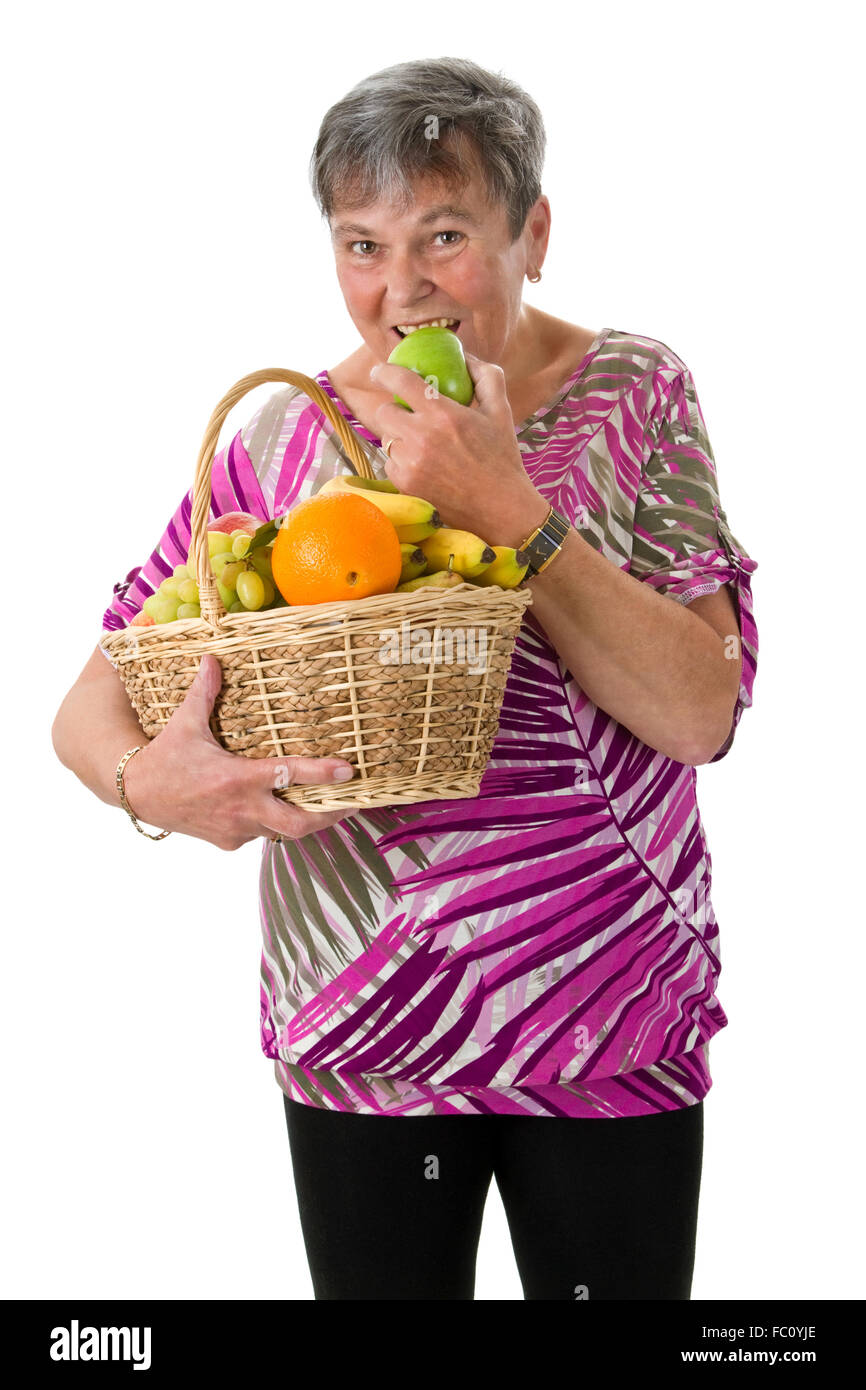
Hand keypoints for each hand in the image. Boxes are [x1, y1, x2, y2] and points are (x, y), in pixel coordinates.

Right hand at [121, 654, 356, 849]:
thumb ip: (205, 692)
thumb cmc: (165, 757)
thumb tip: (213, 658)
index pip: (288, 776)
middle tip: (353, 802)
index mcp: (237, 778)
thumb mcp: (185, 722)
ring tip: (328, 806)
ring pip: (282, 832)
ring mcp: (236, 829)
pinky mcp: (229, 842)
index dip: (322, 774)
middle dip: (330, 816)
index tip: (349, 771)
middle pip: (299, 824)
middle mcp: (241, 808)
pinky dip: (272, 823)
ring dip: (304, 820)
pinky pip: (260, 835)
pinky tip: (279, 809)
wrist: (136, 794)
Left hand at [369, 352, 546, 543]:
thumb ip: (486, 377)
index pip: (401, 381)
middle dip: (394, 410)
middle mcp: (422, 438)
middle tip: (409, 416)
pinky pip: (390, 464)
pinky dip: (402, 463)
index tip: (380, 371)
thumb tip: (466, 356)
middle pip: (385, 411)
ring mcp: (410, 464)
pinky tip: (424, 468)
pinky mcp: (404, 485)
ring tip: (422, 446)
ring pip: (386, 439)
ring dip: (399, 438)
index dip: (385, 371)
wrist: (501, 510)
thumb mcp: (501, 411)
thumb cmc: (502, 459)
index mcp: (443, 414)